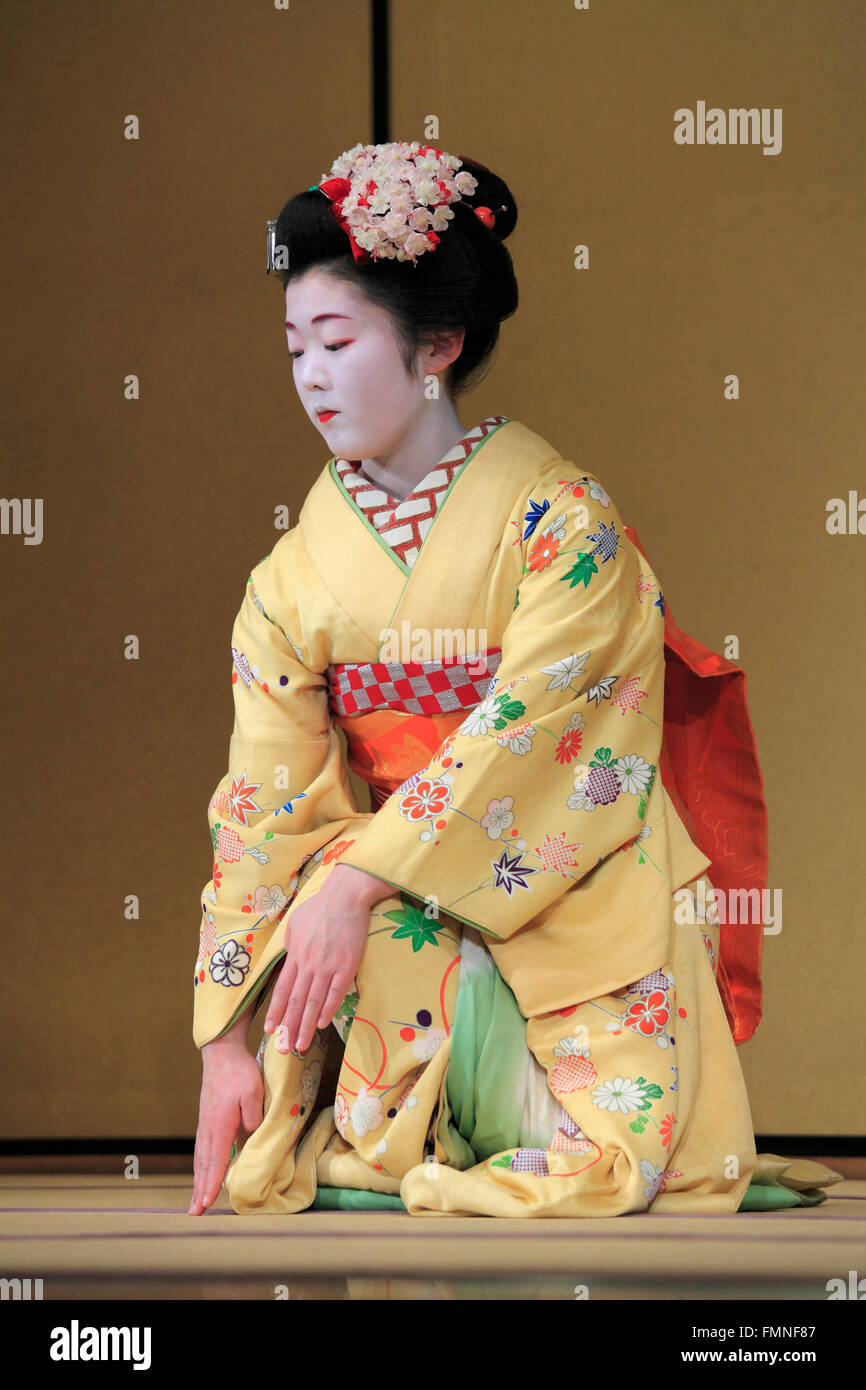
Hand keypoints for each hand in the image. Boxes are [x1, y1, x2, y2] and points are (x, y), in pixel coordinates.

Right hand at [188, 1035, 263, 1215]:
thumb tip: (252, 1137)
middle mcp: (208, 1129)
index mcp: (220, 1125)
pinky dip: (200, 1168)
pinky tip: (201, 1175)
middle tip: (194, 1215)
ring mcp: (204, 1126)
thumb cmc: (240, 1072)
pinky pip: (202, 1151)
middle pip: (204, 1166)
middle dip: (200, 1191)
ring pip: (200, 1160)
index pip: (216, 1160)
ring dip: (198, 1183)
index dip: (212, 1184)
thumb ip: (253, 1116)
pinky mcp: (205, 1122)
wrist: (221, 1054)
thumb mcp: (253, 1091)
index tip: (206, 1204)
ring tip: (195, 1203)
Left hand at [264, 863, 392, 1054]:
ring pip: (313, 1001)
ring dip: (305, 1025)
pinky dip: (328, 1009)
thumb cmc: (320, 907)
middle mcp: (308, 964)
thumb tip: (287, 957)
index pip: (282, 990)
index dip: (275, 1011)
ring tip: (300, 1043)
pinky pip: (336, 992)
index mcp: (295, 955)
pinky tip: (321, 1023)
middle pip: (296, 1001)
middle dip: (288, 1026)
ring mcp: (327, 966)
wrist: (345, 895)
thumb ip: (290, 944)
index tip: (270, 1029)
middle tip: (284, 1047)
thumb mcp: (295, 923)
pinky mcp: (347, 966)